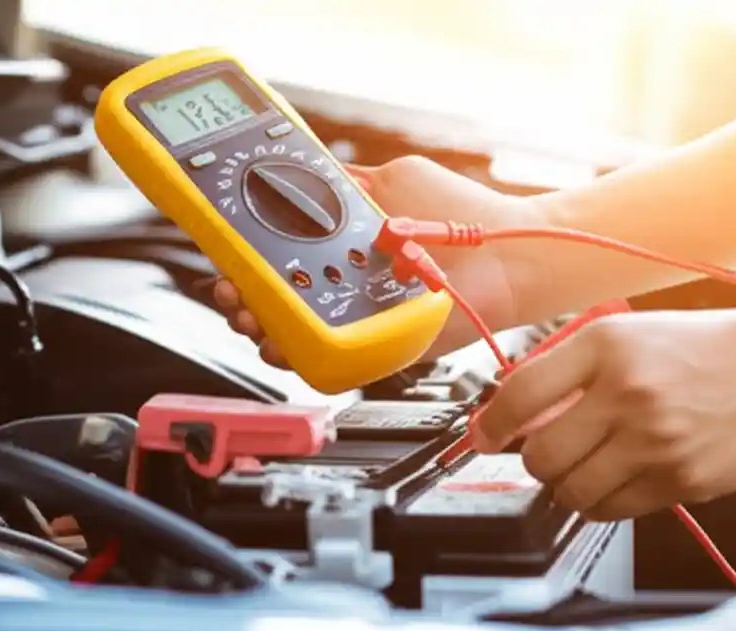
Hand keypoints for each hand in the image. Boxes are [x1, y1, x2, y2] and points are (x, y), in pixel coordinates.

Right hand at [213, 155, 546, 367]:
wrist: (510, 254)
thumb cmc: (464, 216)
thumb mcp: (392, 180)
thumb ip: (345, 182)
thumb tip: (302, 166)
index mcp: (341, 243)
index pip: (277, 251)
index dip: (244, 254)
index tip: (225, 249)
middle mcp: (344, 283)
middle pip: (274, 296)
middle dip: (240, 294)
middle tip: (228, 288)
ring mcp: (358, 317)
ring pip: (291, 330)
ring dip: (260, 323)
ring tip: (247, 311)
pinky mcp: (376, 347)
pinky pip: (327, 358)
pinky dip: (298, 353)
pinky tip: (280, 339)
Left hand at [471, 308, 735, 519]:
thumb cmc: (706, 350)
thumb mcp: (630, 336)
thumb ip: (571, 370)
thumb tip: (511, 414)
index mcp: (606, 346)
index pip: (521, 394)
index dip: (491, 425)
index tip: (484, 438)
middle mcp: (627, 392)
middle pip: (541, 455)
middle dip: (535, 463)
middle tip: (548, 455)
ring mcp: (655, 441)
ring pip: (573, 492)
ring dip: (567, 488)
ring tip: (586, 470)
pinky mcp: (681, 480)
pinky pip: (613, 510)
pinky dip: (603, 503)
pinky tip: (618, 481)